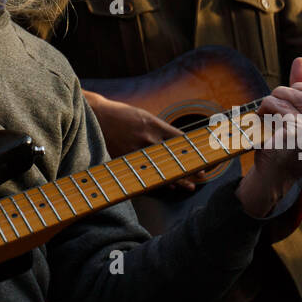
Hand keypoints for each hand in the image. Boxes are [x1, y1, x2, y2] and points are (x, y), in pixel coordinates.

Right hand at [83, 91, 197, 190]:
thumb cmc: (121, 115)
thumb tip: (176, 142)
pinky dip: (159, 181)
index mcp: (154, 125)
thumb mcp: (143, 117)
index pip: (180, 140)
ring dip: (178, 178)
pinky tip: (169, 186)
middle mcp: (148, 139)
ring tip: (191, 185)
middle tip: (204, 175)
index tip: (205, 157)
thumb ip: (159, 129)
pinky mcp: (126, 160)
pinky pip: (146, 174)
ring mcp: (136, 151)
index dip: (194, 151)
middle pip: (174, 157)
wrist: (96, 116)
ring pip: (162, 169)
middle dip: (191, 168)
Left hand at [238, 58, 301, 215]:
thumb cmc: (288, 143)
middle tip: (277, 107)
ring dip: (274, 100)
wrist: (273, 175)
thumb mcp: (301, 114)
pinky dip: (266, 109)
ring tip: (268, 113)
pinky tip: (264, 120)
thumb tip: (301, 60)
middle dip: (290, 92)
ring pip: (294, 95)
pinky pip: (281, 107)